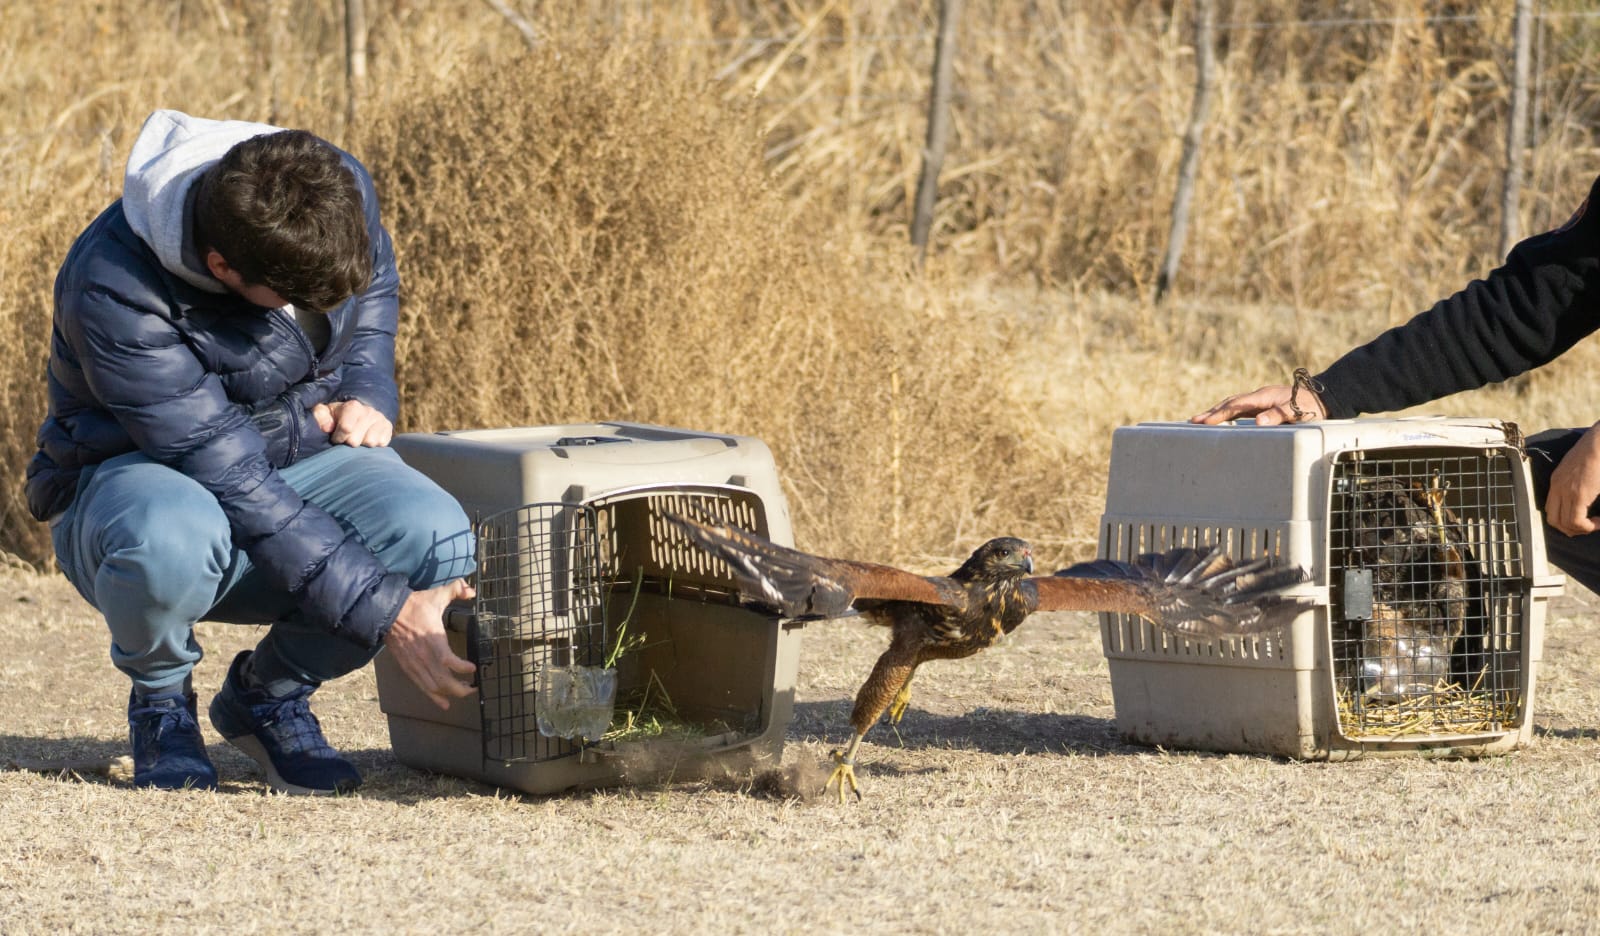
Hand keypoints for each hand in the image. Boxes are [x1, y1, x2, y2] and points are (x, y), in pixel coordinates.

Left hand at [312, 399, 392, 446]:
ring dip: (361, 446)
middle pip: (356, 440)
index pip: (346, 428)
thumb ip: (320, 416)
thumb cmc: (335, 416)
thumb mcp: (323, 413)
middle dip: (348, 443)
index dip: (338, 438)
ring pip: (370, 443)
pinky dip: (373, 446)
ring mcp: (380, 419)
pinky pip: (382, 444)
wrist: (355, 414)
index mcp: (352, 406)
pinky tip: (366, 439)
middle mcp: (369, 411)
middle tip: (346, 439)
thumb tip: (327, 427)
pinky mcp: (388, 428)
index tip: (335, 438)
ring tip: (357, 439)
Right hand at [383, 578, 477, 709]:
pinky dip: (434, 697)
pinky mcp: (408, 669)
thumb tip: (471, 590)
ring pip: (434, 687)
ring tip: (464, 693)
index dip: (462, 668)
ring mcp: (415, 665)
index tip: (473, 669)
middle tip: (474, 688)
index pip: (449, 661)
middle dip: (461, 689)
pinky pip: (422, 687)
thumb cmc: (414, 606)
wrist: (386, 614)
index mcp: (433, 640)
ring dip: (450, 694)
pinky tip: (444, 704)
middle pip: (444, 681)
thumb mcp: (436, 595)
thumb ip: (456, 590)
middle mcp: (425, 657)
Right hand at [1190, 384, 1325, 425]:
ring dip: (1217, 412)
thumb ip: (1278, 416)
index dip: (1219, 415)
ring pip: (1234, 404)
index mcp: (1263, 397)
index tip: (1204, 422)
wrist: (1325, 398)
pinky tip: (1224, 419)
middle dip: (1211, 412)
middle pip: (1229, 403)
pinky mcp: (1265, 404)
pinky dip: (1228, 413)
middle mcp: (1259, 396)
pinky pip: (1241, 408)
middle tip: (1193, 421)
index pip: (1235, 406)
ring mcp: (1261, 399)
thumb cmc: (1311, 406)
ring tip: (1202, 420)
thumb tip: (1259, 423)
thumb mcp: (1296, 412)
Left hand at [1545, 425, 1599, 536]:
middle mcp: (1557, 487)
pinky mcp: (1579, 494)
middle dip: (1570, 529)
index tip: (1580, 519)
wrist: (1599, 443)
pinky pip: (1576, 521)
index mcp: (1557, 481)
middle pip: (1553, 520)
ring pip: (1564, 524)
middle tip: (1586, 527)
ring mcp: (1566, 491)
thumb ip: (1576, 482)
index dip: (1563, 520)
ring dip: (1580, 529)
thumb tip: (1584, 496)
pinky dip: (1587, 526)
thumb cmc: (1596, 454)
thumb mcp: (1579, 469)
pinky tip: (1598, 522)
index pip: (1550, 509)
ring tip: (1595, 524)